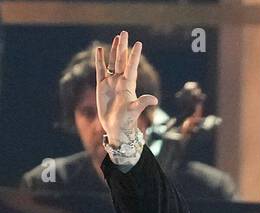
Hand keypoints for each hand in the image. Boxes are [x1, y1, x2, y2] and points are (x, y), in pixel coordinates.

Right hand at [94, 31, 157, 147]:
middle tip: (125, 32)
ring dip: (114, 50)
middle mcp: (121, 81)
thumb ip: (142, 104)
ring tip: (116, 37)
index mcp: (129, 86)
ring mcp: (111, 82)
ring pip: (112, 62)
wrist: (116, 129)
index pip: (132, 66)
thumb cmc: (126, 122)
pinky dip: (100, 60)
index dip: (134, 55)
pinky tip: (100, 50)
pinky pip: (100, 70)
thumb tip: (154, 100)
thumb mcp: (134, 112)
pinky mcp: (102, 86)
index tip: (138, 43)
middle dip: (123, 47)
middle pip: (122, 60)